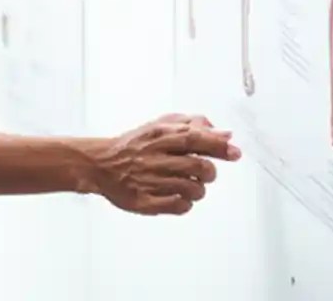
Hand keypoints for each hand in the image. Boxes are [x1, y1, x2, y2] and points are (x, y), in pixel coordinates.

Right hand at [87, 113, 241, 215]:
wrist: (99, 164)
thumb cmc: (133, 146)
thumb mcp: (158, 127)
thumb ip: (191, 125)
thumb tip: (224, 133)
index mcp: (158, 137)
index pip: (195, 138)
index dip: (218, 146)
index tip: (234, 153)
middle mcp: (154, 158)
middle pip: (199, 167)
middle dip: (209, 172)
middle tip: (203, 172)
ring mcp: (148, 181)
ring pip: (193, 189)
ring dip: (197, 189)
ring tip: (187, 185)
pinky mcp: (143, 201)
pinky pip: (178, 207)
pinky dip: (184, 204)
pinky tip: (177, 197)